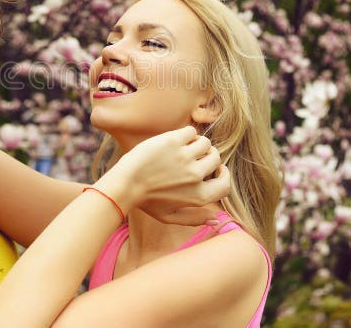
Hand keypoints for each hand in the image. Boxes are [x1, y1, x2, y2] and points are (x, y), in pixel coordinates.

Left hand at [93, 127, 229, 225]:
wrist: (124, 184)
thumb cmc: (146, 202)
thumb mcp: (170, 217)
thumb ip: (195, 219)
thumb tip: (217, 219)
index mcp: (198, 196)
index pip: (226, 185)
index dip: (223, 176)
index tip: (216, 170)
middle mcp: (196, 177)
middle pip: (216, 158)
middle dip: (209, 156)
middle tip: (196, 156)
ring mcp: (186, 157)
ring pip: (205, 143)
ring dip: (198, 143)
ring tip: (185, 147)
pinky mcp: (173, 141)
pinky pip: (191, 132)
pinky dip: (187, 134)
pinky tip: (177, 139)